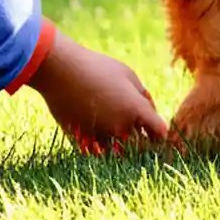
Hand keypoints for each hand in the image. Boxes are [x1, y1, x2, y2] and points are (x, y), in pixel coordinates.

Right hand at [27, 30, 167, 154]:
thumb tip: (150, 111)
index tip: (154, 130)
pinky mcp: (84, 141)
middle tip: (138, 135)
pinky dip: (102, 146)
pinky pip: (99, 151)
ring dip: (122, 146)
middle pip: (142, 147)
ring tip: (116, 132)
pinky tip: (98, 132)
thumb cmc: (96, 68)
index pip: (159, 132)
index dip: (159, 133)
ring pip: (120, 152)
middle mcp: (121, 127)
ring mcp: (101, 136)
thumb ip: (143, 95)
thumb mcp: (127, 74)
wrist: (60, 71)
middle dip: (143, 142)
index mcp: (136, 109)